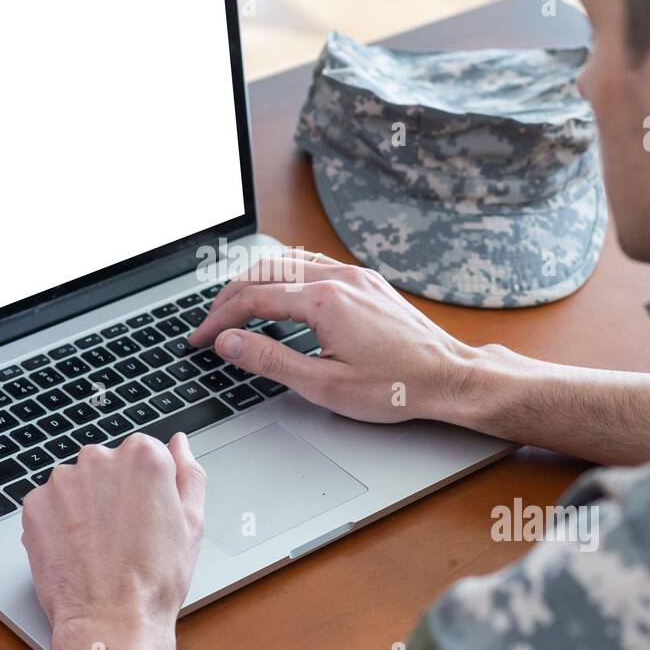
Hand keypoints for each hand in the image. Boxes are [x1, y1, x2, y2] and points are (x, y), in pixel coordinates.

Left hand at [20, 432, 205, 649]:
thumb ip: (188, 473)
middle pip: (105, 464)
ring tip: (97, 546)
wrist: (111, 620)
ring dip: (82, 506)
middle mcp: (100, 458)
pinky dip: (58, 523)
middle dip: (111, 492)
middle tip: (122, 534)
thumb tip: (179, 443)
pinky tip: (75, 550)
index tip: (144, 513)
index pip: (142, 452)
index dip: (144, 487)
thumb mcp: (191, 522)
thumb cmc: (156, 579)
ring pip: (75, 484)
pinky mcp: (34, 504)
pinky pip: (48, 505)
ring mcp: (62, 481)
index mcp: (143, 456)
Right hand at [188, 249, 479, 423]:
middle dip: (229, 297)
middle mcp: (338, 277)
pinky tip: (277, 289)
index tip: (200, 338)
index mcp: (323, 300)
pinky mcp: (366, 281)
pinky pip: (313, 262)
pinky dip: (284, 274)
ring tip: (234, 306)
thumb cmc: (395, 387)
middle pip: (264, 272)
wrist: (449, 377)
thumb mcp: (323, 384)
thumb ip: (269, 360)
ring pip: (288, 262)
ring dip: (255, 281)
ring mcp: (354, 275)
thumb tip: (229, 342)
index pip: (253, 299)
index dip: (219, 319)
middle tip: (209, 324)